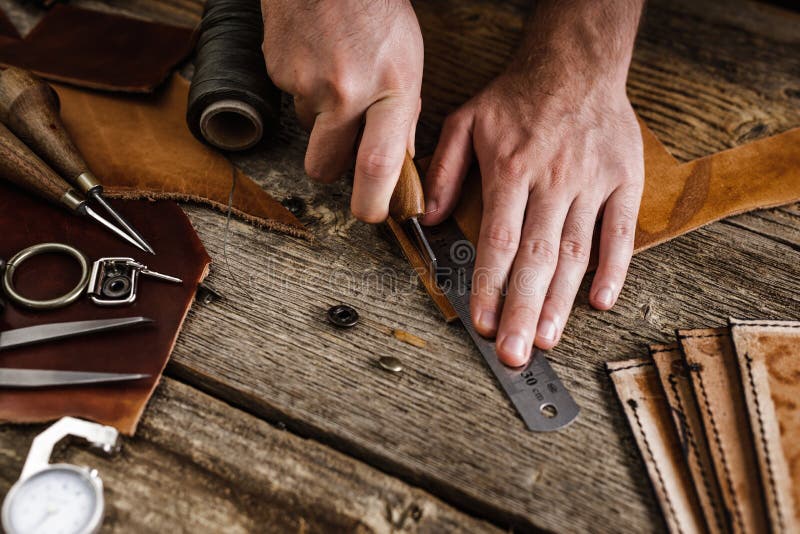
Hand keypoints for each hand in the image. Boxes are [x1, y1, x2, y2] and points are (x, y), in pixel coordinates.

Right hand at [261, 0, 422, 221]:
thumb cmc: (376, 8)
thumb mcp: (409, 62)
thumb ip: (404, 114)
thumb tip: (399, 160)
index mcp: (390, 88)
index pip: (378, 165)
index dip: (373, 202)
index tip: (372, 213)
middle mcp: (346, 91)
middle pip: (325, 168)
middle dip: (333, 169)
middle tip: (345, 150)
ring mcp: (306, 83)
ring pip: (309, 131)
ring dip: (322, 120)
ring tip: (337, 77)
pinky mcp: (277, 73)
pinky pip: (291, 101)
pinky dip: (305, 90)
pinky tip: (319, 60)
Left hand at [423, 66, 643, 365]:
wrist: (577, 62)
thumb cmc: (518, 96)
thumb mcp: (465, 120)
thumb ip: (443, 171)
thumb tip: (427, 220)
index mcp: (511, 170)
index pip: (498, 241)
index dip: (489, 286)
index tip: (480, 324)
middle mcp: (552, 182)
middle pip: (537, 259)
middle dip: (524, 311)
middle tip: (515, 354)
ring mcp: (592, 184)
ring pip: (576, 253)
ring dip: (562, 302)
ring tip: (548, 340)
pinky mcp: (624, 181)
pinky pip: (620, 232)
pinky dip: (614, 269)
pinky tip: (600, 302)